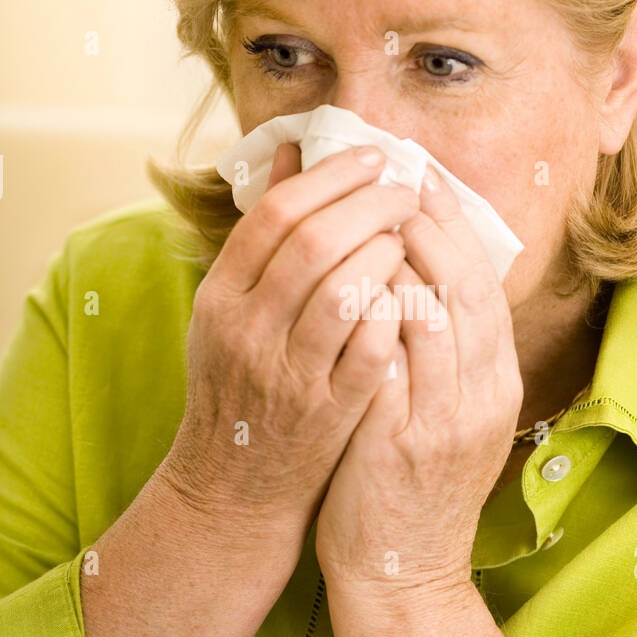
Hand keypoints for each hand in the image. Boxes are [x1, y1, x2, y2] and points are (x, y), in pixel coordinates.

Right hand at [158, 141, 419, 588]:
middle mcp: (246, 330)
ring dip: (389, 253)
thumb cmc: (241, 382)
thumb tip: (293, 150)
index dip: (332, 175)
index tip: (374, 156)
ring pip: (345, 290)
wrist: (233, 486)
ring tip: (411, 238)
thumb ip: (263, 232)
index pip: (276, 213)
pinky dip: (397, 313)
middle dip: (372, 205)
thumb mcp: (231, 307)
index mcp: (220, 296)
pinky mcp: (328, 412)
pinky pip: (371, 349)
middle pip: (313, 242)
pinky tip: (416, 293)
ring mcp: (287, 373)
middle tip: (406, 191)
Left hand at [315, 167, 522, 593]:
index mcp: (495, 382)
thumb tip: (411, 276)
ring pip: (438, 313)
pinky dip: (377, 312)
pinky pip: (394, 361)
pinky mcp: (405, 441)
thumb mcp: (440, 413)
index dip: (455, 226)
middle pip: (469, 286)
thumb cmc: (407, 485)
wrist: (402, 574)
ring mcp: (448, 418)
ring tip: (369, 210)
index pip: (483, 283)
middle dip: (433, 223)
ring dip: (403, 256)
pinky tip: (350, 277)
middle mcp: (483, 394)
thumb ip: (436, 349)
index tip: (425, 178)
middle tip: (398, 173)